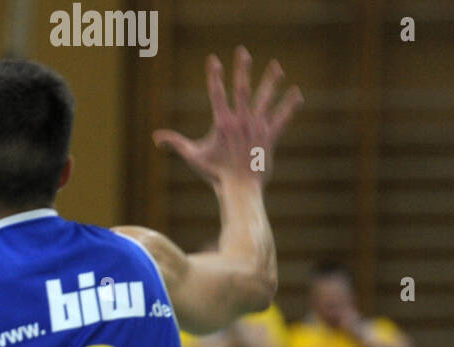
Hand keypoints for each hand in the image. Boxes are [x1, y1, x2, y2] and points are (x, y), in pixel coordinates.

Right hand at [154, 47, 301, 188]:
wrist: (240, 188)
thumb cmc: (215, 174)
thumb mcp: (193, 156)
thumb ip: (176, 143)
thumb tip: (156, 137)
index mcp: (223, 123)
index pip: (216, 93)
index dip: (214, 75)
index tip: (213, 60)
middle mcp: (241, 120)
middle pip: (242, 88)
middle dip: (242, 69)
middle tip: (243, 52)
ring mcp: (257, 127)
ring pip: (265, 98)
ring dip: (271, 81)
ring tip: (276, 66)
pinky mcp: (270, 136)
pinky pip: (282, 117)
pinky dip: (289, 106)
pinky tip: (296, 93)